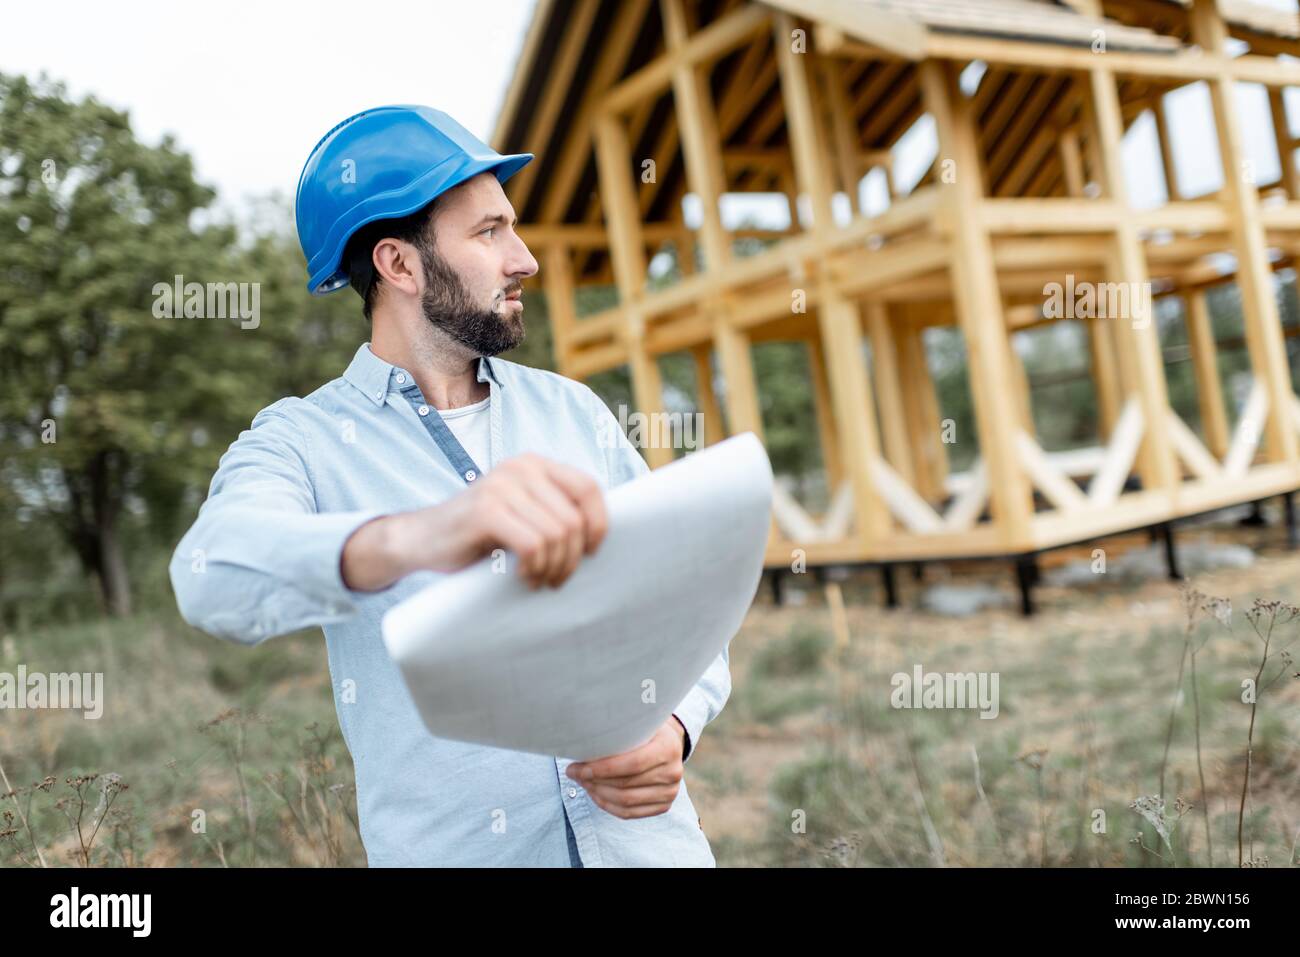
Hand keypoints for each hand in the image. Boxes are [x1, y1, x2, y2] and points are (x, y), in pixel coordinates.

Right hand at [342, 453, 607, 590]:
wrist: (421, 540)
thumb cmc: (480, 535)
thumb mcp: (523, 514)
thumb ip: (554, 511)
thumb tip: (601, 536)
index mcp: (536, 464)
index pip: (589, 487)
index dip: (598, 524)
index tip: (591, 553)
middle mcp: (521, 467)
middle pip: (574, 519)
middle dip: (571, 558)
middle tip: (557, 580)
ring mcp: (502, 486)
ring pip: (557, 534)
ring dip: (554, 567)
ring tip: (540, 580)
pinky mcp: (486, 511)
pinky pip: (533, 544)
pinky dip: (534, 568)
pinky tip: (524, 577)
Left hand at [564, 717, 686, 818]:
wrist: (668, 742)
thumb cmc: (645, 729)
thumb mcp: (637, 722)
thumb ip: (617, 729)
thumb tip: (581, 739)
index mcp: (668, 747)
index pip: (633, 764)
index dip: (602, 768)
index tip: (578, 766)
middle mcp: (673, 772)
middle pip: (626, 785)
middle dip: (594, 781)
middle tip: (573, 772)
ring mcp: (670, 792)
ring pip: (625, 802)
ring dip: (597, 793)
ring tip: (582, 781)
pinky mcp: (663, 806)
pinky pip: (629, 813)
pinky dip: (606, 805)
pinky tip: (594, 793)